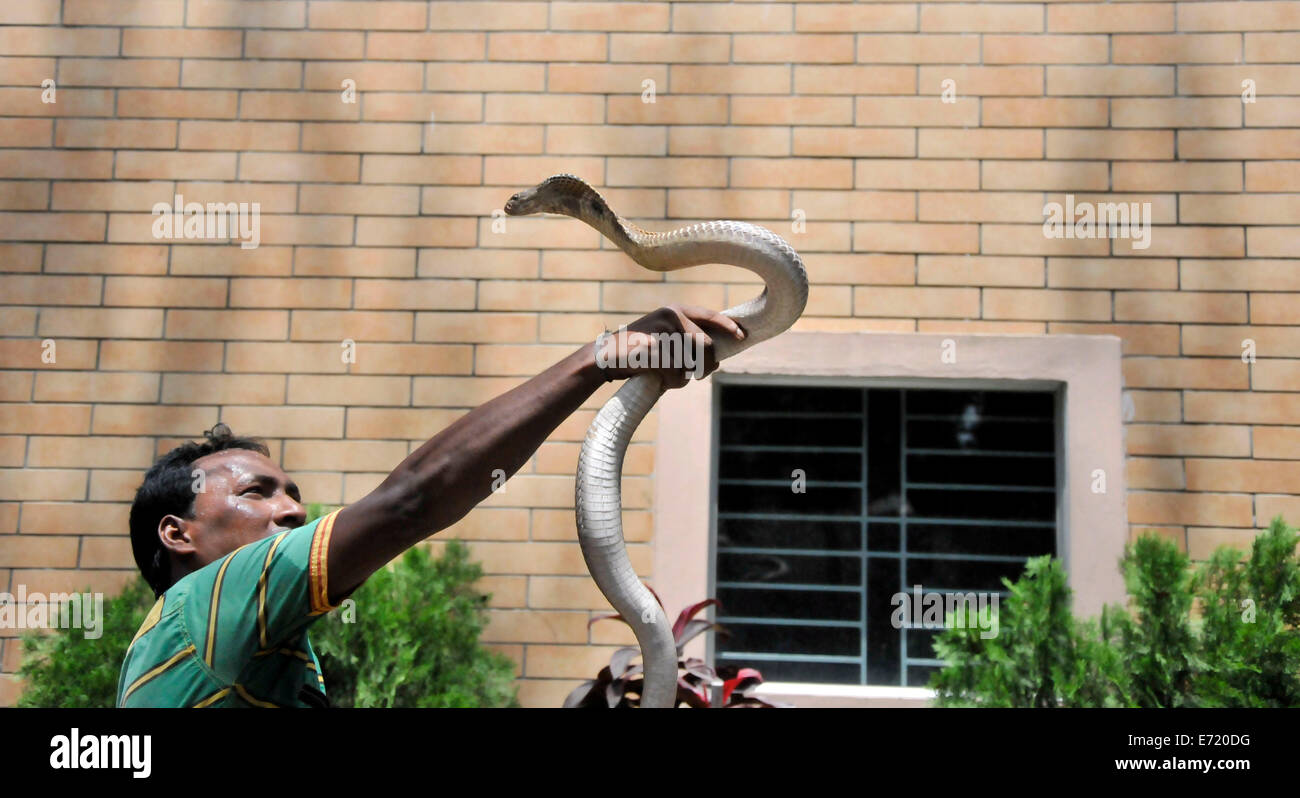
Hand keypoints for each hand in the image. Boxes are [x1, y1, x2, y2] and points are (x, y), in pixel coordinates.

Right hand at [594, 304, 745, 388]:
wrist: (607, 356)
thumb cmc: (640, 351)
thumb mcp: (664, 337)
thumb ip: (688, 343)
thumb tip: (716, 361)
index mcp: (675, 310)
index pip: (710, 316)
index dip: (728, 327)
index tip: (742, 337)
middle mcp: (671, 317)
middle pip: (706, 345)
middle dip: (706, 365)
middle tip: (700, 375)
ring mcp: (663, 332)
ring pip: (693, 362)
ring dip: (686, 375)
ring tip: (671, 376)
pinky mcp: (655, 350)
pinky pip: (677, 373)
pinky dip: (672, 382)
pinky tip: (659, 379)